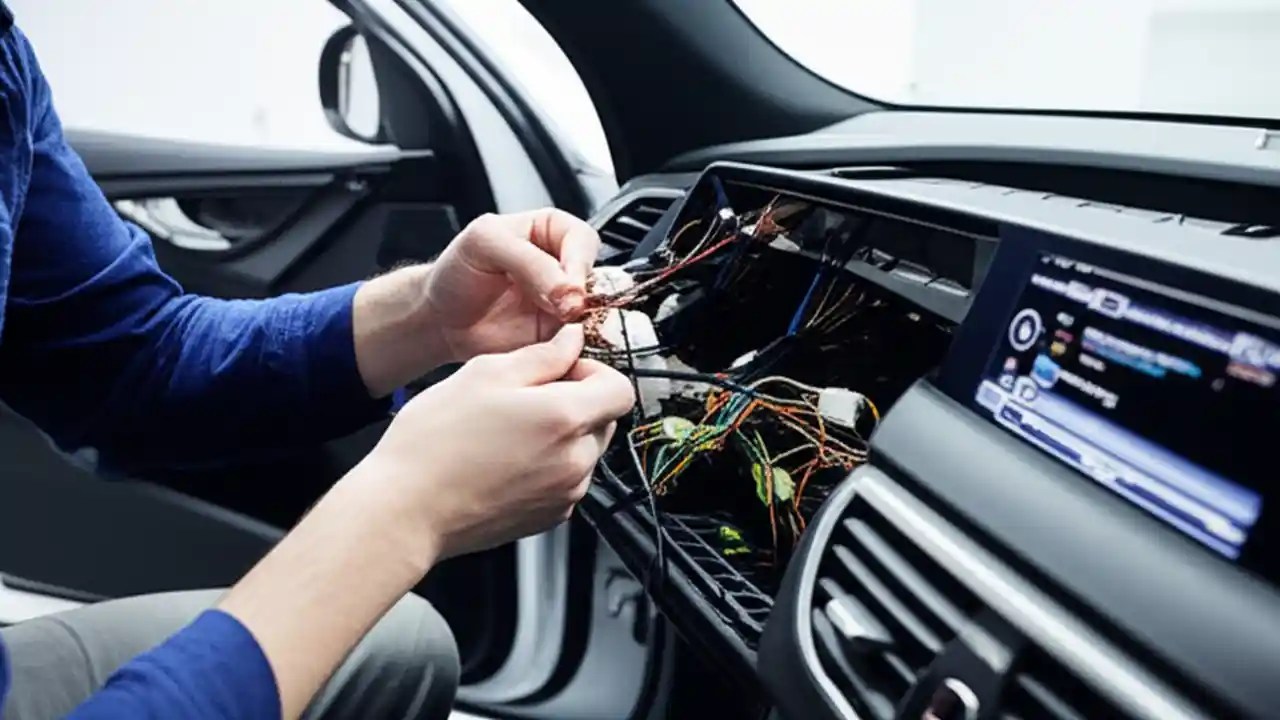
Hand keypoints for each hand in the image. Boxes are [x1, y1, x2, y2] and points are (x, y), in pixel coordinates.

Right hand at [351, 324, 633, 558]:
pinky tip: (504, 460)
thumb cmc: (435, 442)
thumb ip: (542, 355)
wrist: (406, 510)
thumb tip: (572, 341)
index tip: (562, 371)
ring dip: (560, 435)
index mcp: (565, 418)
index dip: (594, 372)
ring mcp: (565, 494)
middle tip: (524, 398)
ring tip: (506, 432)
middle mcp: (575, 461)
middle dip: (576, 402)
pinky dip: (547, 466)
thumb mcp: (485, 374)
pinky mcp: (549, 517)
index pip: (621, 389)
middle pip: (603, 420)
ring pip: (583, 450)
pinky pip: (565, 480)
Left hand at [423, 209, 599, 362]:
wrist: (441, 319)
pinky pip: (581, 340)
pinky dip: (573, 345)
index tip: (568, 286)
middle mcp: (563, 266)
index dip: (578, 262)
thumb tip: (569, 290)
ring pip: (595, 311)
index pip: (582, 240)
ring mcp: (565, 303)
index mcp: (550, 230)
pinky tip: (555, 345)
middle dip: (582, 295)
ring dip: (580, 323)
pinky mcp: (560, 335)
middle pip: (596, 276)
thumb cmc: (457, 272)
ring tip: (557, 328)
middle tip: (565, 311)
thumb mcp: (484, 245)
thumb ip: (529, 261)